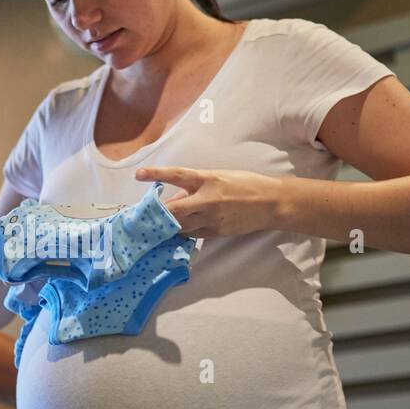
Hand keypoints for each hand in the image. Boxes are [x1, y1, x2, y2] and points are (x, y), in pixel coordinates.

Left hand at [134, 165, 285, 237]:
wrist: (270, 203)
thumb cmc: (245, 184)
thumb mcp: (219, 177)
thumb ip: (195, 187)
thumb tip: (174, 199)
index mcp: (208, 180)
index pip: (177, 176)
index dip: (156, 174)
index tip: (139, 174)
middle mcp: (207, 200)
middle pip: (173, 210)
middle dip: (156, 214)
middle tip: (141, 216)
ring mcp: (211, 219)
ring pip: (180, 226)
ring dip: (167, 226)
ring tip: (154, 226)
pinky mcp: (216, 233)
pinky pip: (192, 234)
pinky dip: (182, 232)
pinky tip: (176, 232)